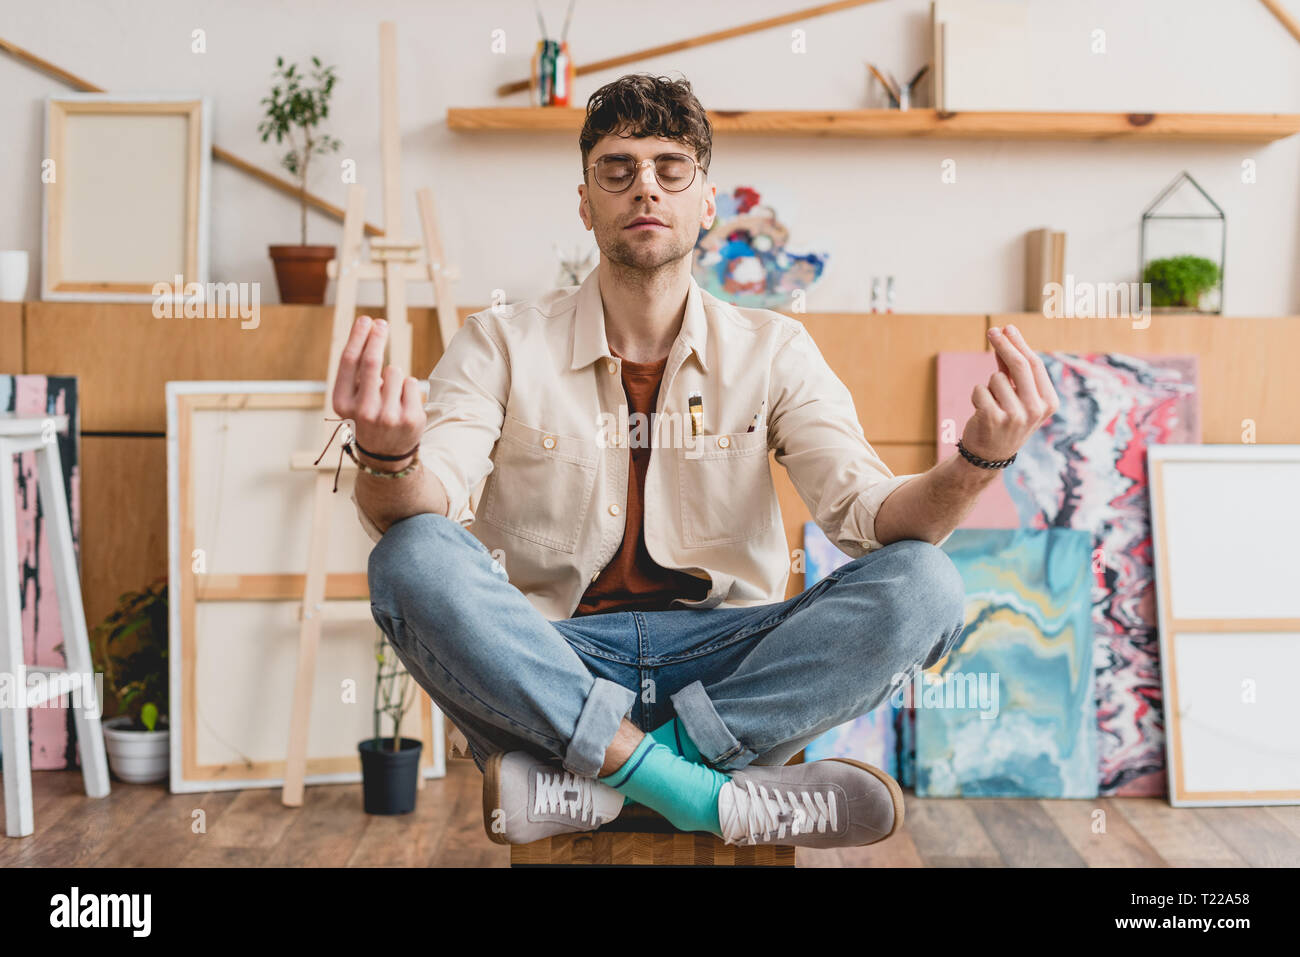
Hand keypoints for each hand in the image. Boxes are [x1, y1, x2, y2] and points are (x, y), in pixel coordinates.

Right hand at [331, 315, 425, 463]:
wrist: (386, 456)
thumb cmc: (367, 417)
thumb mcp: (352, 399)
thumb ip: (357, 371)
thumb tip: (370, 329)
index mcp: (343, 404)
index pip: (349, 362)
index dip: (358, 337)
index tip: (365, 320)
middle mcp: (363, 411)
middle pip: (372, 361)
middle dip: (377, 337)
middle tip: (381, 323)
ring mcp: (388, 416)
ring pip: (394, 371)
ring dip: (393, 374)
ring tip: (390, 394)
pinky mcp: (410, 418)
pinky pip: (411, 382)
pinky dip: (407, 386)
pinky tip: (402, 403)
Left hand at [961, 324, 1059, 461]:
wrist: (988, 455)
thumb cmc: (1005, 419)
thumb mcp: (1018, 396)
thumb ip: (1013, 369)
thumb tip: (1007, 334)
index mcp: (1048, 403)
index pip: (1034, 364)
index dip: (1019, 343)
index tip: (1007, 328)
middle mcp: (1036, 410)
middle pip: (1019, 365)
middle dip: (1004, 344)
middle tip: (991, 330)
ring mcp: (1015, 415)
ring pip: (996, 378)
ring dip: (989, 386)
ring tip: (992, 404)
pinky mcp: (993, 418)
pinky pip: (979, 389)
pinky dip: (976, 395)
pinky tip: (981, 411)